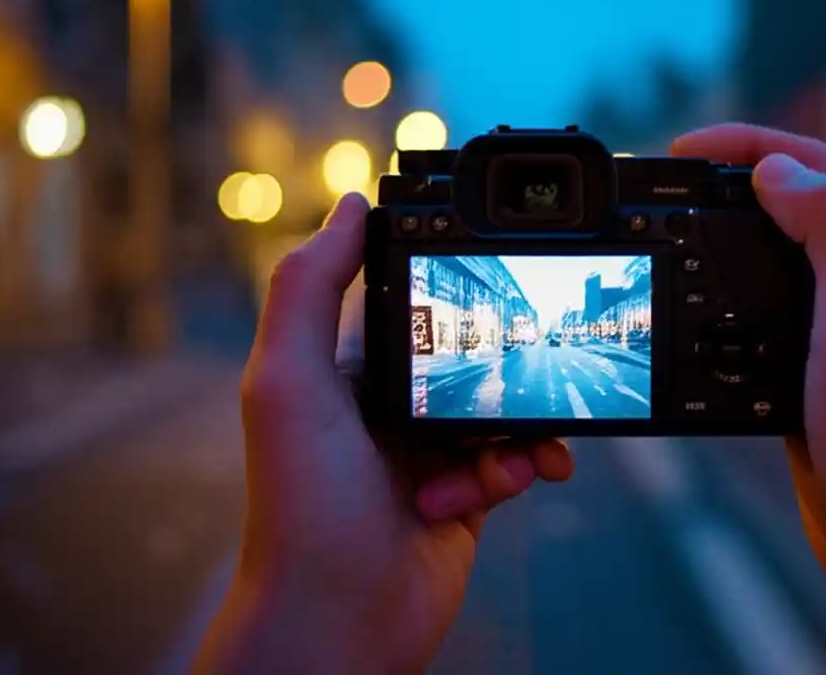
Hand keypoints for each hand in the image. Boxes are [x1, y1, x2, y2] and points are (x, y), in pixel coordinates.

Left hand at [195, 193, 573, 674]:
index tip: (496, 274)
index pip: (408, 300)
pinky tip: (519, 481)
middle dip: (508, 360)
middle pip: (470, 350)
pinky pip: (515, 457)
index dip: (450, 283)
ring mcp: (428, 450)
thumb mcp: (289, 382)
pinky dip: (526, 464)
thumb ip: (309, 287)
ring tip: (515, 453)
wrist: (338, 621)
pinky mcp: (465, 494)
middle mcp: (386, 404)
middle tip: (535, 361)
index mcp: (342, 368)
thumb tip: (352, 203)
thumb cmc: (301, 507)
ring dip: (523, 422)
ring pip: (504, 404)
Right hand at [673, 124, 825, 672]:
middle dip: (728, 178)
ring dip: (721, 233)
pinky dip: (719, 297)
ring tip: (671, 236)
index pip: (815, 167)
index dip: (747, 142)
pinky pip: (757, 317)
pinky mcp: (807, 378)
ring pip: (771, 260)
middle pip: (791, 203)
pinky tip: (691, 321)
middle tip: (667, 185)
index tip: (682, 148)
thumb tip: (775, 169)